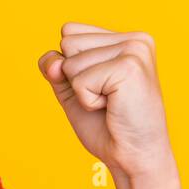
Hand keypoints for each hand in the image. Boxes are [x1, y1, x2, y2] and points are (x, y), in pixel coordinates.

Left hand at [37, 22, 174, 179]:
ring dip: (83, 92)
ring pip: (71, 63)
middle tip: (107, 98)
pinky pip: (79, 81)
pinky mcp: (130, 67)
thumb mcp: (72, 90)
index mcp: (125, 38)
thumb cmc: (106, 126)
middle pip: (68, 42)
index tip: (100, 87)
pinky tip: (113, 107)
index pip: (69, 31)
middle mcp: (134, 39)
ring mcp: (135, 50)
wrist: (132, 157)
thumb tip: (53, 61)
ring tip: (111, 103)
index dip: (70, 66)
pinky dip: (88, 101)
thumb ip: (55, 68)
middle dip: (76, 78)